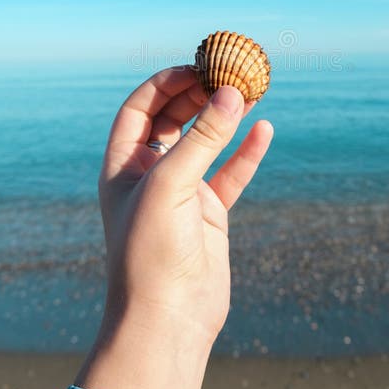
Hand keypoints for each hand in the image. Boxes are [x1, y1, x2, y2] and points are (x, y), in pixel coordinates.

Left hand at [76, 66, 272, 388]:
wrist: (168, 321)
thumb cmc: (150, 255)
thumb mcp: (171, 186)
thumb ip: (202, 139)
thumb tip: (230, 94)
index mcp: (124, 166)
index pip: (140, 108)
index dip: (165, 84)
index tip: (196, 66)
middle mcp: (151, 175)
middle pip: (175, 119)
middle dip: (200, 95)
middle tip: (230, 74)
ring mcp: (182, 194)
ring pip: (207, 144)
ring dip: (226, 118)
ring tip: (252, 91)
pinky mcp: (210, 215)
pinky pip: (231, 174)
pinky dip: (247, 153)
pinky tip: (264, 130)